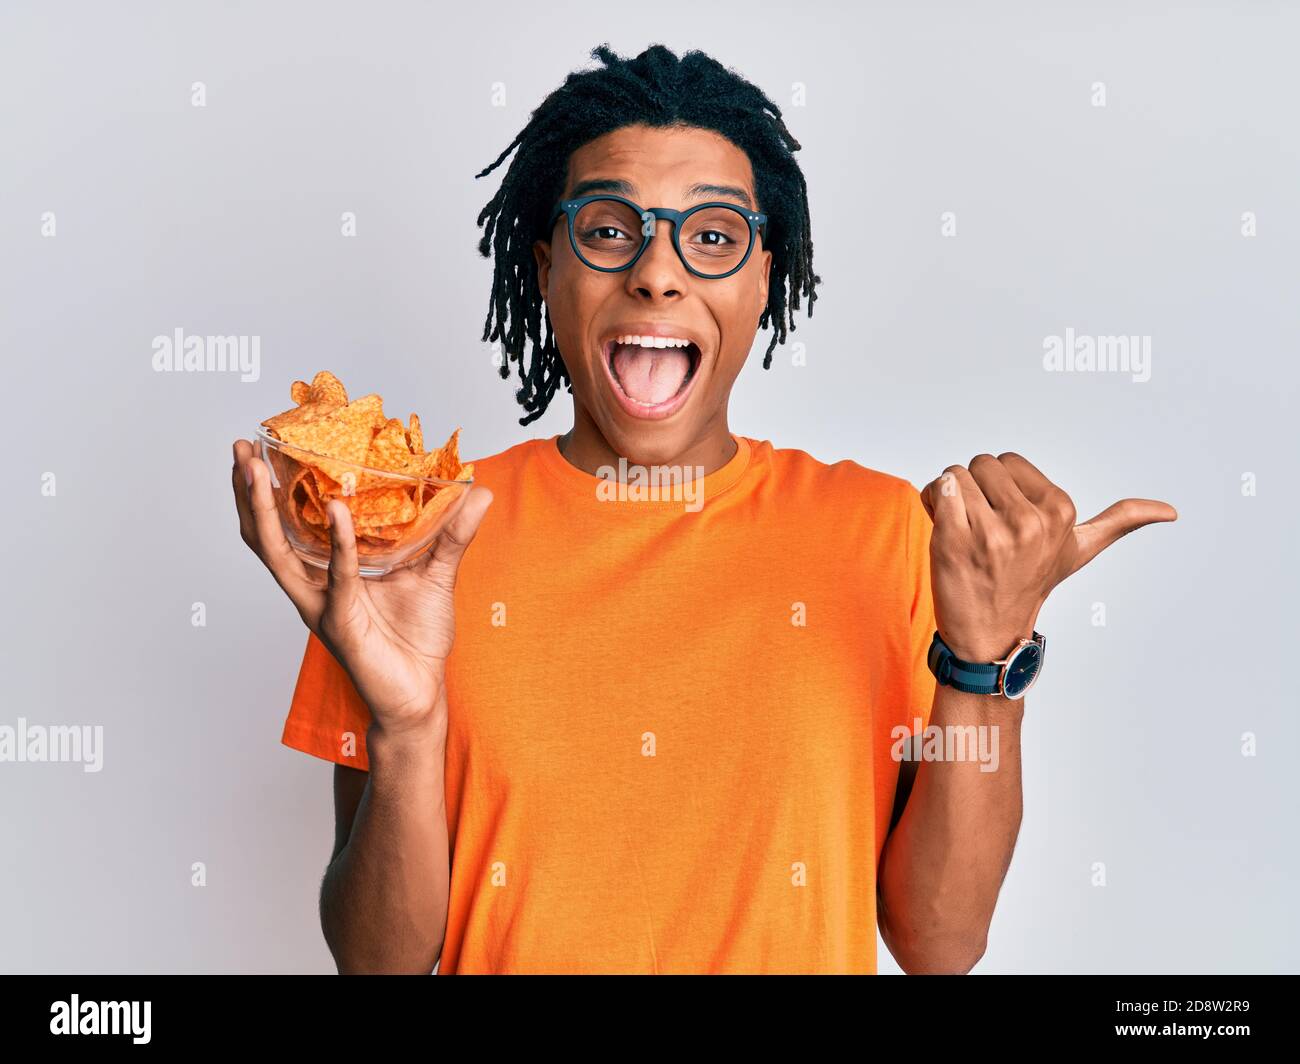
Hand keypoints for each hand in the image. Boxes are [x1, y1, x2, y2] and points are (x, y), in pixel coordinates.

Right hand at [232, 439, 492, 736]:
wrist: (422, 694)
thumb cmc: (418, 639)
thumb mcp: (438, 572)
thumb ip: (453, 532)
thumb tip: (480, 491)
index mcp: (326, 572)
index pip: (286, 526)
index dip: (268, 491)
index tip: (260, 447)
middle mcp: (314, 587)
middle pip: (265, 535)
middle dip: (248, 492)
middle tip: (241, 448)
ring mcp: (322, 607)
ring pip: (279, 554)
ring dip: (265, 511)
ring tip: (258, 472)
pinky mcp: (341, 625)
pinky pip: (338, 577)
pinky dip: (339, 542)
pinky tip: (338, 511)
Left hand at [920, 453, 1175, 661]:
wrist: (990, 636)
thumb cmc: (1028, 585)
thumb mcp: (1079, 551)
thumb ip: (1118, 523)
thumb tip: (1170, 511)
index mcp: (1060, 511)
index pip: (1007, 461)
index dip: (997, 488)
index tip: (1005, 522)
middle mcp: (1031, 520)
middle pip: (979, 464)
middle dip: (973, 490)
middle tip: (979, 530)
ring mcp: (993, 532)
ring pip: (954, 475)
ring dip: (947, 499)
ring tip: (962, 535)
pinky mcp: (956, 540)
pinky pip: (937, 489)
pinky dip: (931, 503)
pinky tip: (942, 531)